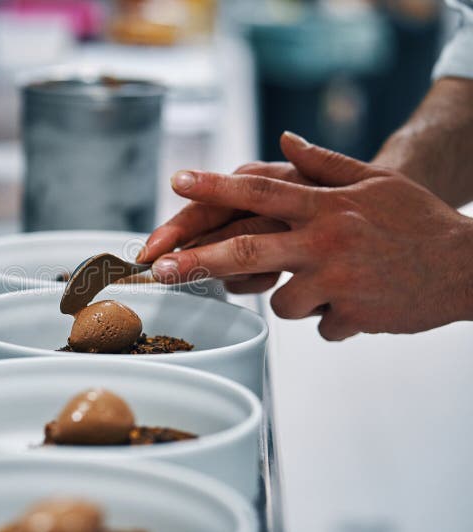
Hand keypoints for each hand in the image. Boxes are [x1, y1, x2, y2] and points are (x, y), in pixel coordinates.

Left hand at [148, 134, 472, 339]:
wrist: (468, 267)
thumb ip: (324, 163)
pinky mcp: (353, 316)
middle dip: (195, 261)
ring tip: (326, 284)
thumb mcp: (375, 182)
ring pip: (279, 303)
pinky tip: (355, 303)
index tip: (176, 180)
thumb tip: (285, 139)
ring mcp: (338, 281)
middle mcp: (325, 241)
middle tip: (157, 269)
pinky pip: (317, 326)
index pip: (259, 190)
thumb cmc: (417, 219)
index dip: (214, 186)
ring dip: (290, 298)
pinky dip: (326, 318)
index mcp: (326, 205)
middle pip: (246, 251)